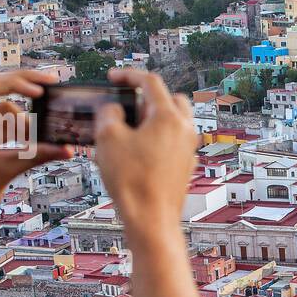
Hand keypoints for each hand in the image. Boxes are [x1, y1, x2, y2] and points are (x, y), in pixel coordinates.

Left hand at [0, 70, 70, 232]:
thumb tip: (66, 150)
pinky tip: (32, 141)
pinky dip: (13, 132)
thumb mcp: (4, 170)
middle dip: (24, 92)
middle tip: (50, 87)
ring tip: (44, 133)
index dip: (18, 82)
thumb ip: (36, 155)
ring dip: (22, 120)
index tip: (42, 89)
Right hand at [93, 68, 196, 233]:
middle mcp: (185, 130)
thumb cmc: (132, 181)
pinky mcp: (186, 166)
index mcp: (169, 117)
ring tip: (130, 131)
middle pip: (170, 99)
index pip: (150, 82)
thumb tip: (114, 109)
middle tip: (127, 107)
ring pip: (175, 120)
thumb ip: (108, 113)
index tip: (114, 77)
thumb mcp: (107, 138)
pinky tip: (139, 151)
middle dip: (147, 97)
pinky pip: (174, 141)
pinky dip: (158, 137)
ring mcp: (189, 149)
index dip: (129, 75)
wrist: (151, 221)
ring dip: (154, 117)